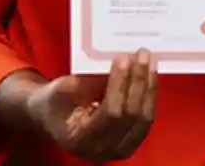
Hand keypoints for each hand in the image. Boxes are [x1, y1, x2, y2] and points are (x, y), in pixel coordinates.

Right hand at [25, 49, 157, 162]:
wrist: (53, 118)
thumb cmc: (54, 102)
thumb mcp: (60, 89)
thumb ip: (86, 82)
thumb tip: (117, 63)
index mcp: (81, 141)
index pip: (111, 113)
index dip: (120, 84)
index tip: (123, 58)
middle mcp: (102, 151)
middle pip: (132, 116)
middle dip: (138, 81)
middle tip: (141, 54)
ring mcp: (119, 149)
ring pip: (144, 118)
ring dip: (149, 86)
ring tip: (149, 60)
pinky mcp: (130, 141)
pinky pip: (146, 118)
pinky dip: (150, 94)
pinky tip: (150, 73)